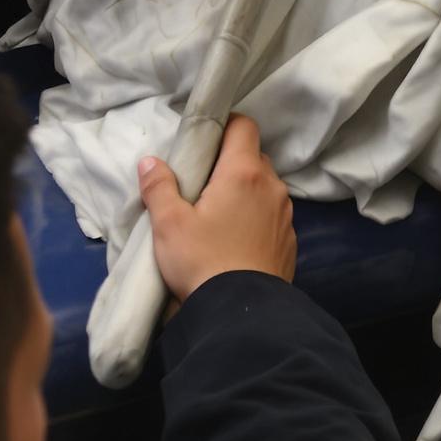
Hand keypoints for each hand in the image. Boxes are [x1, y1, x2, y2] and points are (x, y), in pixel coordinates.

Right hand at [137, 115, 295, 303]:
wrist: (239, 314)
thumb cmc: (202, 262)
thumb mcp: (169, 225)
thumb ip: (159, 187)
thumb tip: (150, 161)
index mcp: (244, 172)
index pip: (244, 126)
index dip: (225, 127)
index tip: (205, 143)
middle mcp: (271, 186)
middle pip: (254, 157)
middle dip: (231, 164)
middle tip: (203, 185)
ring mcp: (285, 215)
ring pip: (265, 188)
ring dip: (246, 193)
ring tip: (219, 217)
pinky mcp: (289, 242)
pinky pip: (273, 217)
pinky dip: (258, 219)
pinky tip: (237, 242)